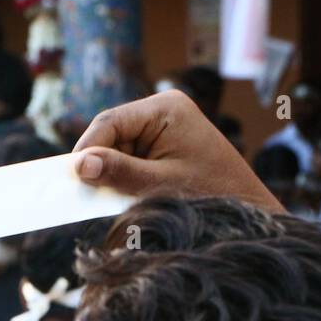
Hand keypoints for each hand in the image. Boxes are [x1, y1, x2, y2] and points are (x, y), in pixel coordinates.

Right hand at [72, 89, 280, 210]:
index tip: (71, 177)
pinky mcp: (165, 147)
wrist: (249, 212)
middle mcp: (164, 111)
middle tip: (83, 193)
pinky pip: (132, 159)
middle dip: (99, 162)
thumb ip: (119, 173)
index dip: (87, 148)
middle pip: (112, 133)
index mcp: (166, 108)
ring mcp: (165, 129)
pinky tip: (125, 195)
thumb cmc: (212, 196)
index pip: (110, 121)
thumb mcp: (160, 185)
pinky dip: (124, 178)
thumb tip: (80, 165)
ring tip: (108, 198)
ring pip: (119, 148)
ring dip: (111, 173)